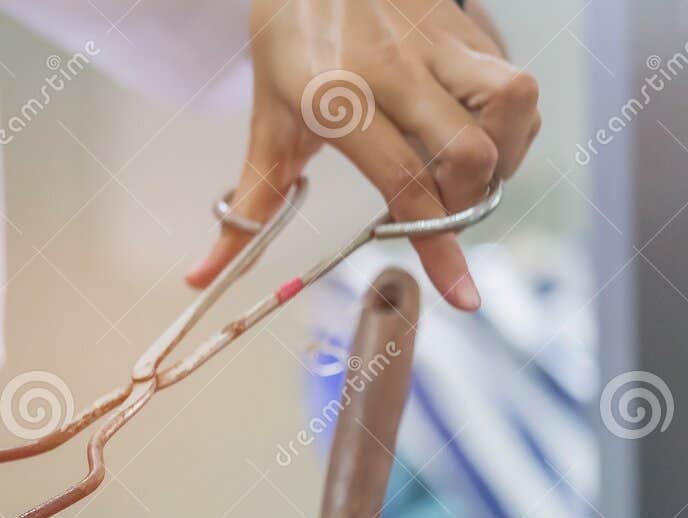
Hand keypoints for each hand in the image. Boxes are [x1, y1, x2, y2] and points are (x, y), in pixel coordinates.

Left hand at [189, 0, 539, 309]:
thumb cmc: (288, 42)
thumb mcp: (264, 124)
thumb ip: (245, 208)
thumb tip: (201, 277)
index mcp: (335, 98)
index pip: (403, 182)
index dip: (437, 247)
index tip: (462, 294)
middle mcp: (393, 67)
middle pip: (467, 155)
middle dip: (465, 206)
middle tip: (438, 216)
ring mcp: (438, 41)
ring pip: (510, 107)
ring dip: (502, 158)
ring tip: (466, 177)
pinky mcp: (469, 26)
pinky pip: (514, 84)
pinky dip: (511, 127)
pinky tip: (479, 139)